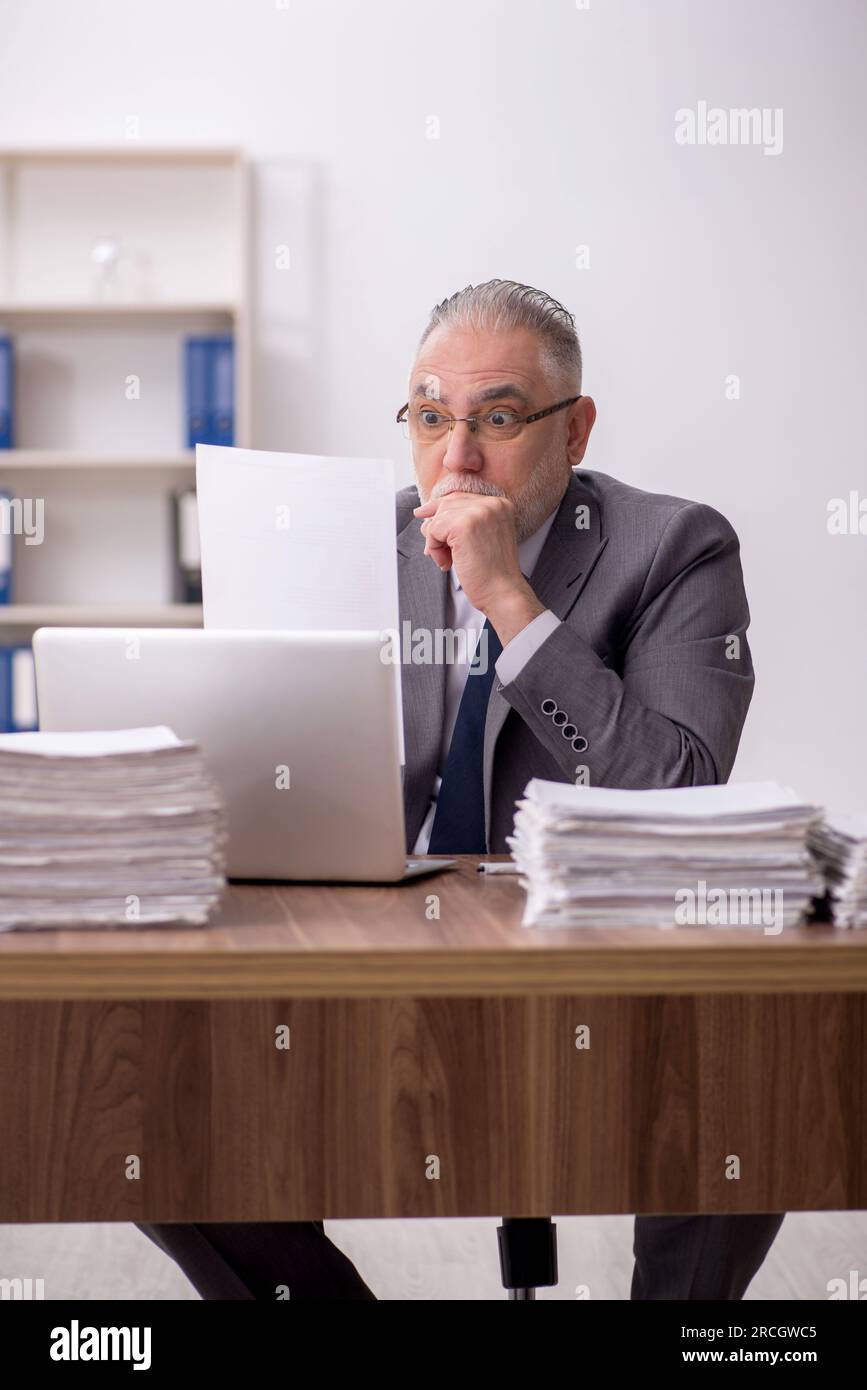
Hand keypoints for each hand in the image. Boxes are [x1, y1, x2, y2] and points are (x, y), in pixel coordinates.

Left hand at [412, 492, 545, 644]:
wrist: (502, 592)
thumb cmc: (491, 573)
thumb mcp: (480, 539)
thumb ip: (460, 521)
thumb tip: (424, 515)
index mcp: (500, 504)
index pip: (460, 497)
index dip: (439, 507)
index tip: (422, 513)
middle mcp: (491, 503)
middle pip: (446, 505)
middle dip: (436, 528)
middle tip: (440, 553)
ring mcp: (478, 512)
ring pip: (438, 518)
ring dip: (435, 542)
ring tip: (449, 561)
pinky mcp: (463, 525)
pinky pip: (433, 530)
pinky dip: (434, 549)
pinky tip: (447, 563)